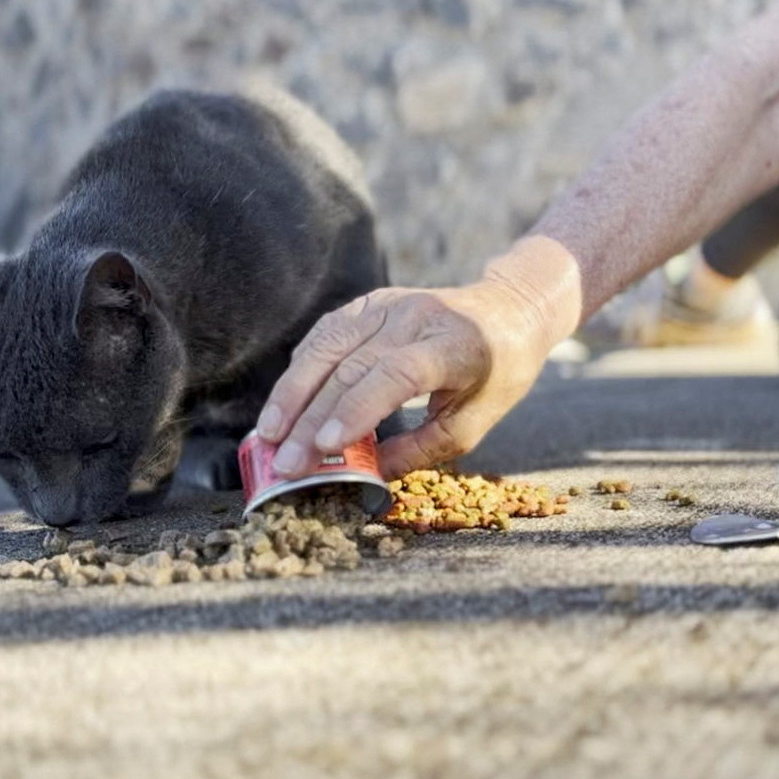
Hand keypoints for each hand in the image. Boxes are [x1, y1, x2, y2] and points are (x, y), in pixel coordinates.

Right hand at [255, 279, 557, 480]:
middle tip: (285, 463)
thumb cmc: (497, 374)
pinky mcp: (371, 301)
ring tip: (268, 435)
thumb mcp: (473, 422)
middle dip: (312, 419)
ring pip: (327, 346)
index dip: (358, 410)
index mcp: (454, 346)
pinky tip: (284, 402)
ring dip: (292, 393)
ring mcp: (390, 304)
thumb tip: (366, 477)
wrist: (509, 310)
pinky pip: (326, 334)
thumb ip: (421, 450)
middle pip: (352, 368)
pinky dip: (301, 368)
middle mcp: (417, 318)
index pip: (397, 375)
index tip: (327, 447)